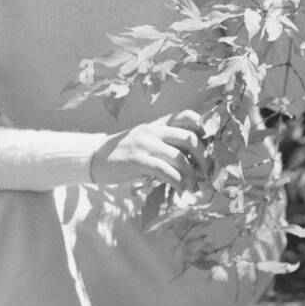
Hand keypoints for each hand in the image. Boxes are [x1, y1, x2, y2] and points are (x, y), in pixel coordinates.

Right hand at [89, 109, 210, 187]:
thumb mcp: (145, 143)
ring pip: (178, 157)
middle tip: (208, 173)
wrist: (94, 158)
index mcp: (157, 124)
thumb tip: (193, 164)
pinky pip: (164, 170)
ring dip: (191, 175)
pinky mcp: (136, 159)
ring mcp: (144, 143)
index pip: (186, 116)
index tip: (210, 146)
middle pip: (189, 138)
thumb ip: (165, 147)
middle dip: (204, 157)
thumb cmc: (124, 154)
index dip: (203, 128)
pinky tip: (181, 189)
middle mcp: (153, 130)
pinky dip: (177, 181)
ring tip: (194, 187)